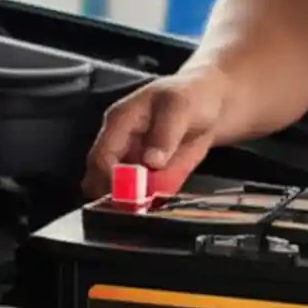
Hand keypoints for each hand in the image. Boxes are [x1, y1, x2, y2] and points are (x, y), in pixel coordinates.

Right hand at [83, 66, 232, 197]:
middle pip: (99, 179)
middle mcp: (119, 144)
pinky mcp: (147, 175)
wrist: (208, 103)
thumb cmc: (190, 96)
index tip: (130, 198)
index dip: (110, 181)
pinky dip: (147, 205)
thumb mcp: (180, 107)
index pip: (101, 157)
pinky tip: (159, 206)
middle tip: (138, 210)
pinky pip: (141, 196)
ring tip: (149, 209)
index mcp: (119, 123)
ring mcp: (130, 161)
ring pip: (116, 192)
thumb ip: (166, 133)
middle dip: (114, 198)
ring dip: (130, 205)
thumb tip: (151, 161)